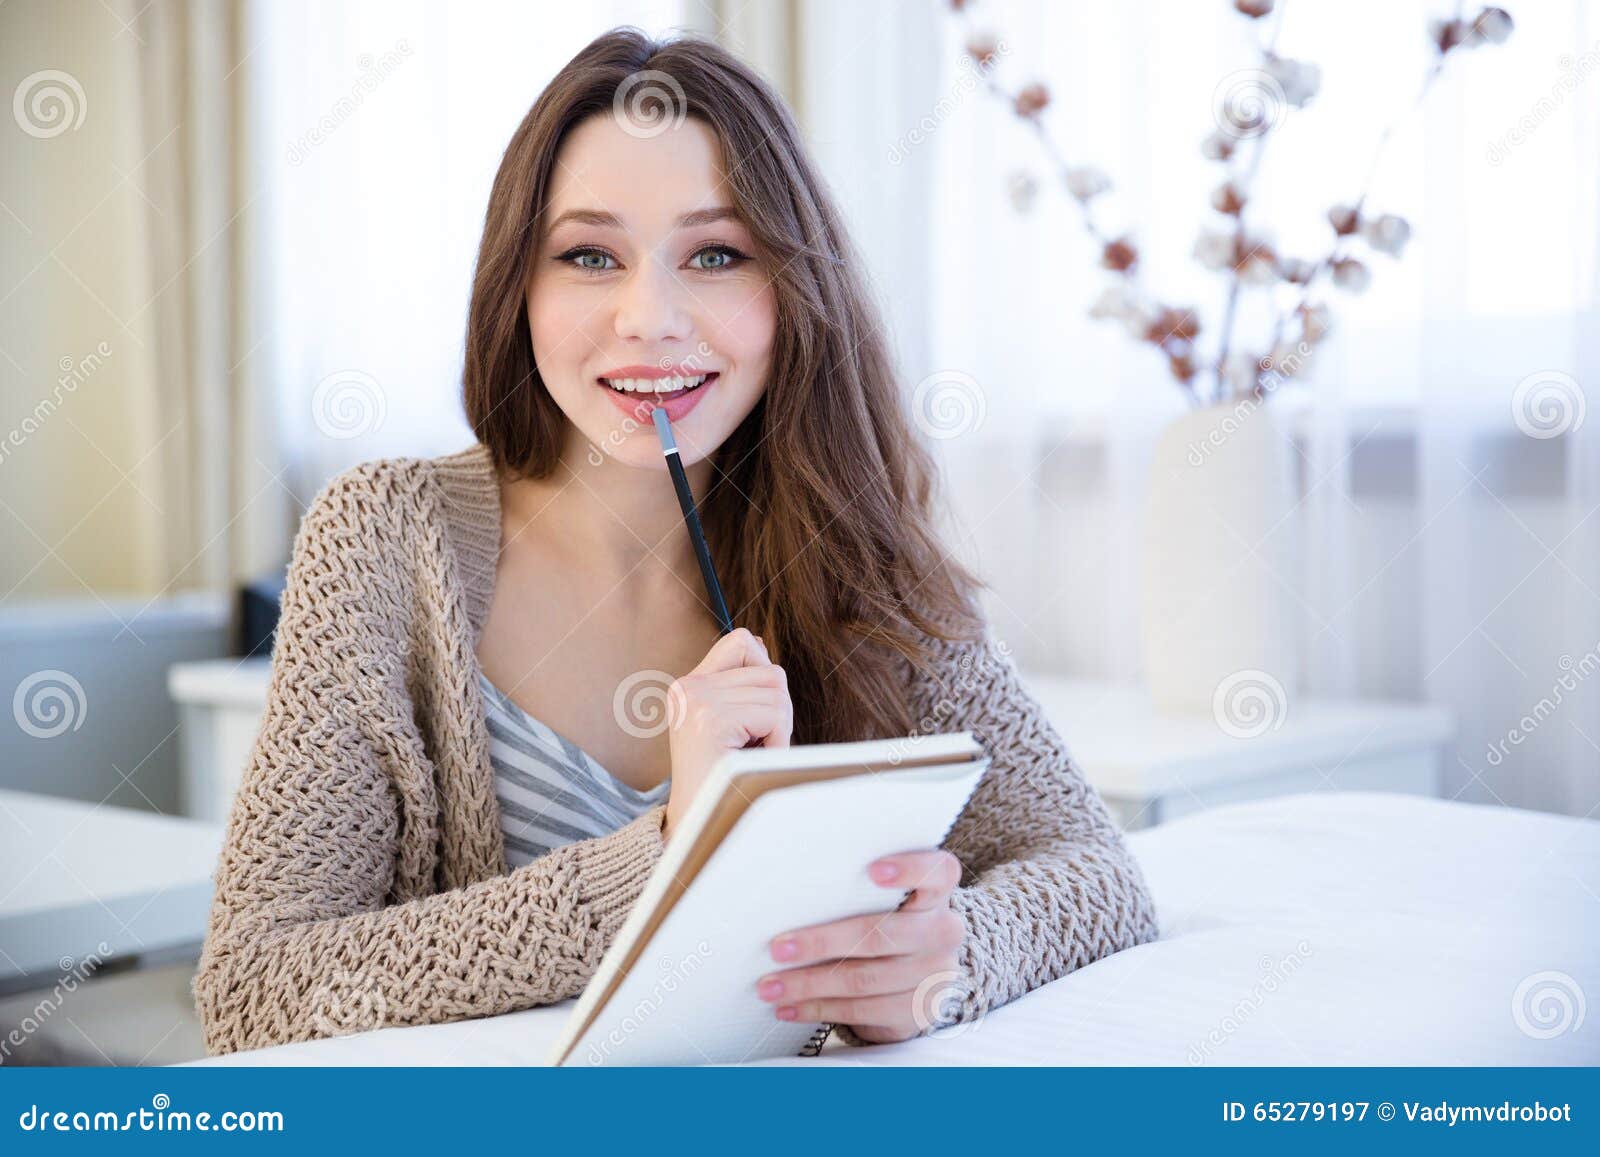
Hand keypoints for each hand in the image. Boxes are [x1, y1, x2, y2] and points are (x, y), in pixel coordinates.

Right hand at [663, 627, 791, 840]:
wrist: (694, 831)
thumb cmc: (721, 783)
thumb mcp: (729, 726)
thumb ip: (741, 687)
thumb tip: (758, 641)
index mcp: (689, 687)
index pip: (740, 641)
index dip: (763, 669)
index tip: (755, 712)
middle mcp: (688, 687)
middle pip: (770, 670)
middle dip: (777, 711)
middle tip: (755, 745)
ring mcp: (696, 700)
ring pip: (777, 691)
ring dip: (777, 730)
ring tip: (750, 756)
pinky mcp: (709, 717)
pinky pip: (774, 714)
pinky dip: (775, 743)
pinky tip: (749, 762)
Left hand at [754, 849, 965, 1043]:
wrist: (919, 977)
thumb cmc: (887, 923)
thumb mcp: (885, 903)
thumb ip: (856, 892)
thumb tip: (787, 893)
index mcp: (936, 894)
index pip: (938, 872)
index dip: (909, 869)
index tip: (873, 870)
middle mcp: (942, 932)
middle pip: (881, 935)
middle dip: (821, 942)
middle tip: (778, 948)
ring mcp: (933, 974)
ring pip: (864, 979)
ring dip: (809, 984)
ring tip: (772, 986)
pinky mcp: (918, 1010)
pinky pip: (862, 1010)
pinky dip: (820, 1008)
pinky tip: (792, 1007)